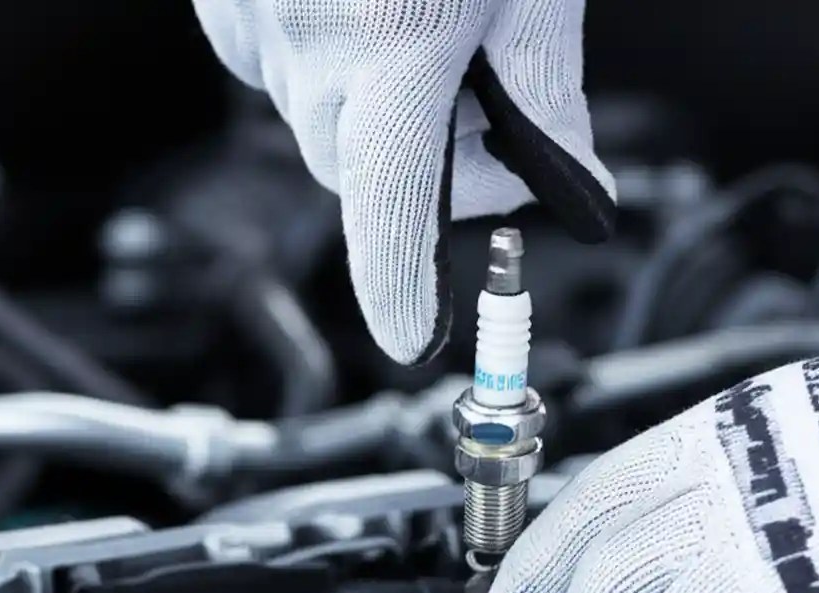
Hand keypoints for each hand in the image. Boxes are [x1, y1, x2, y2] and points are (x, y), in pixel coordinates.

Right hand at [192, 0, 615, 364]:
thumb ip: (546, 79)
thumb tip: (566, 172)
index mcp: (398, 43)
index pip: (386, 212)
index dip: (396, 289)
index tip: (410, 332)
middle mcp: (305, 41)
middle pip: (359, 171)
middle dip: (424, 168)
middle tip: (487, 116)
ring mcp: (252, 12)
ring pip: (314, 117)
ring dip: (372, 105)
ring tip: (424, 31)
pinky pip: (273, 62)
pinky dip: (324, 57)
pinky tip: (360, 2)